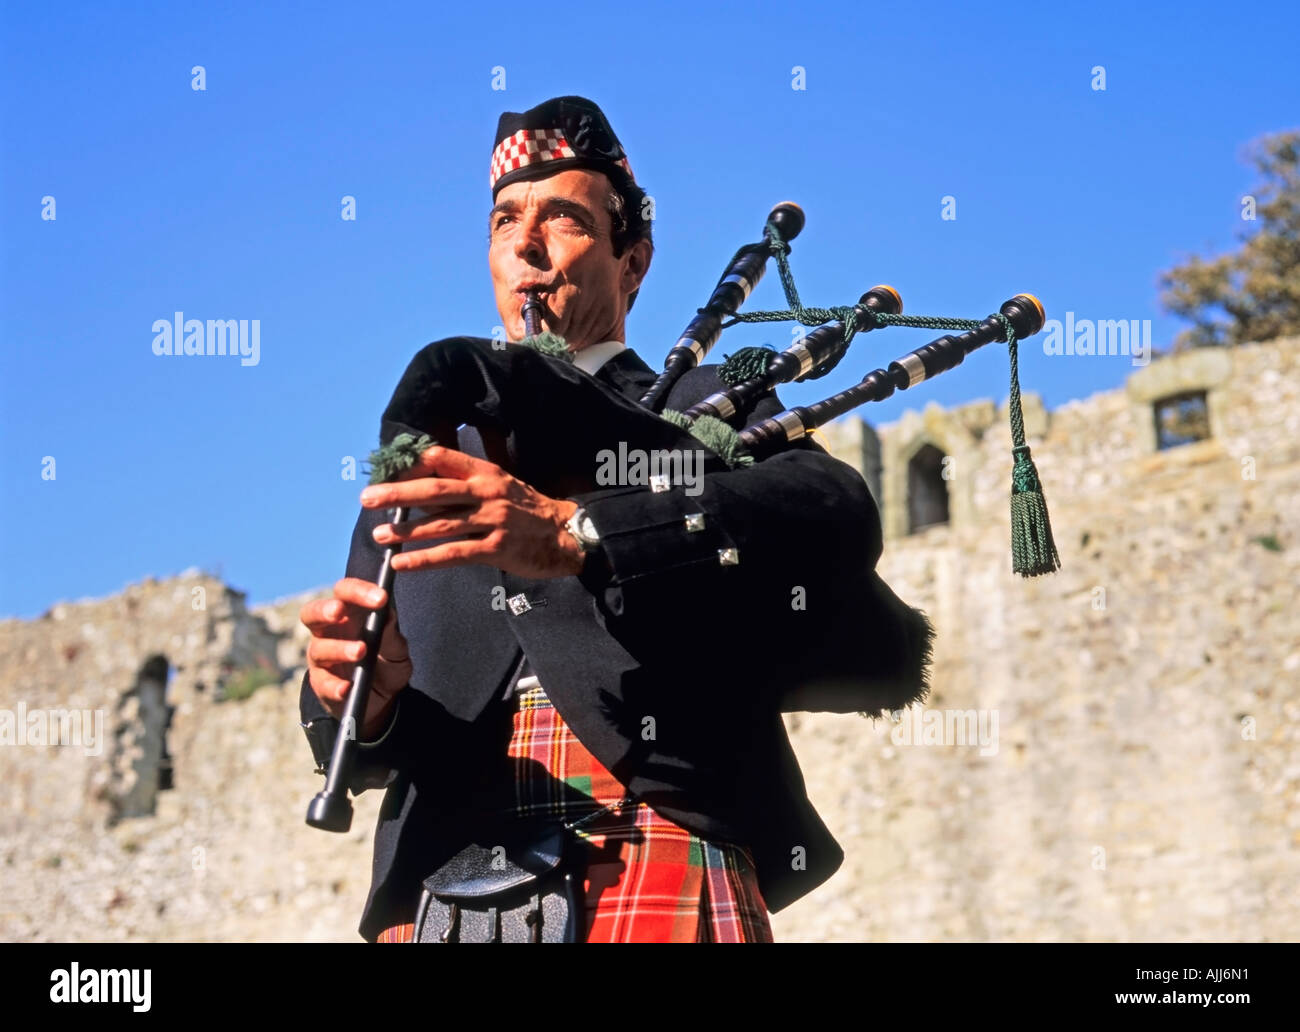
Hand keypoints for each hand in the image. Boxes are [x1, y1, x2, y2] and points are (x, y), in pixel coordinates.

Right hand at [299, 579, 409, 738]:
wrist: (386, 699)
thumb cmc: (387, 663)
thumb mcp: (396, 649)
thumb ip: (391, 633)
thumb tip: (388, 613)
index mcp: (348, 615)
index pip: (345, 593)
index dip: (358, 591)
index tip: (381, 597)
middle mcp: (329, 632)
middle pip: (312, 613)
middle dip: (324, 610)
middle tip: (339, 611)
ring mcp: (322, 658)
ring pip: (319, 648)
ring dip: (338, 649)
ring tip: (360, 651)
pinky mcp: (322, 684)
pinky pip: (322, 684)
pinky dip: (334, 685)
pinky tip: (347, 687)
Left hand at [358, 445, 585, 578]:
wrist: (565, 535)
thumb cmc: (528, 511)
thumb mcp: (500, 487)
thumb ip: (466, 486)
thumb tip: (421, 490)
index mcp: (486, 473)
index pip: (442, 458)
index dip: (412, 465)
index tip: (388, 473)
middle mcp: (487, 493)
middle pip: (434, 489)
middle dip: (397, 493)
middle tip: (367, 498)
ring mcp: (492, 521)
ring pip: (440, 523)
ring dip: (406, 530)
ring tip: (379, 535)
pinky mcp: (495, 548)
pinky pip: (453, 554)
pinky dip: (425, 560)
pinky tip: (403, 564)